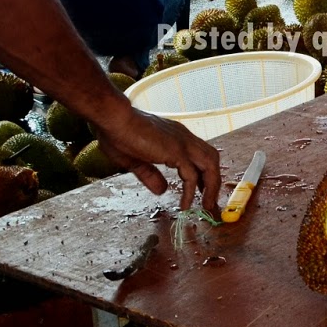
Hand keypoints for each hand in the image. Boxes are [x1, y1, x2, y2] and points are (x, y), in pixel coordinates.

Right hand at [93, 106, 223, 213]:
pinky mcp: (176, 151)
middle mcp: (183, 137)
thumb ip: (150, 175)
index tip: (202, 189)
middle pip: (211, 158)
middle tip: (209, 201)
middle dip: (213, 180)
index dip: (204, 173)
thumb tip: (162, 191)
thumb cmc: (118, 135)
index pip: (199, 154)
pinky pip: (191, 176)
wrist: (113, 120)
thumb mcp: (135, 161)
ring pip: (210, 165)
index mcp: (175, 136)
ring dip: (211, 187)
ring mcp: (182, 143)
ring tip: (206, 206)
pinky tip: (185, 205)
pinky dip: (191, 192)